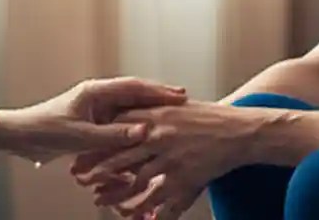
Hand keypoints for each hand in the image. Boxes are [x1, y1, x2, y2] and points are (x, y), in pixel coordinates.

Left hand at [0, 77, 187, 164]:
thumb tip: (143, 132)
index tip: (179, 95)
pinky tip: (152, 131)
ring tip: (174, 114)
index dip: (158, 91)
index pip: (133, 87)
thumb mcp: (80, 136)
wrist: (20, 136)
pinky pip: (121, 121)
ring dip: (151, 110)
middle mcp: (98, 95)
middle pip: (136, 93)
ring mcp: (96, 108)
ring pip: (131, 107)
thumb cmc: (44, 131)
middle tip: (185, 100)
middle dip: (160, 96)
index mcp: (95, 91)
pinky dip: (137, 124)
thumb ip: (111, 135)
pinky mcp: (93, 121)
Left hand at [71, 102, 260, 217]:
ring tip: (98, 200)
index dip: (97, 140)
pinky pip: (158, 195)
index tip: (80, 151)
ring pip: (134, 178)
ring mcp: (170, 155)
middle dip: (96, 168)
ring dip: (114, 192)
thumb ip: (152, 114)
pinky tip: (132, 216)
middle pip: (119, 154)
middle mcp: (158, 133)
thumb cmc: (207, 118)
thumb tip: (131, 121)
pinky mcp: (183, 175)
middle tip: (79, 178)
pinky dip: (143, 208)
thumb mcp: (175, 109)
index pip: (116, 126)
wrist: (239, 130)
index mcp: (154, 113)